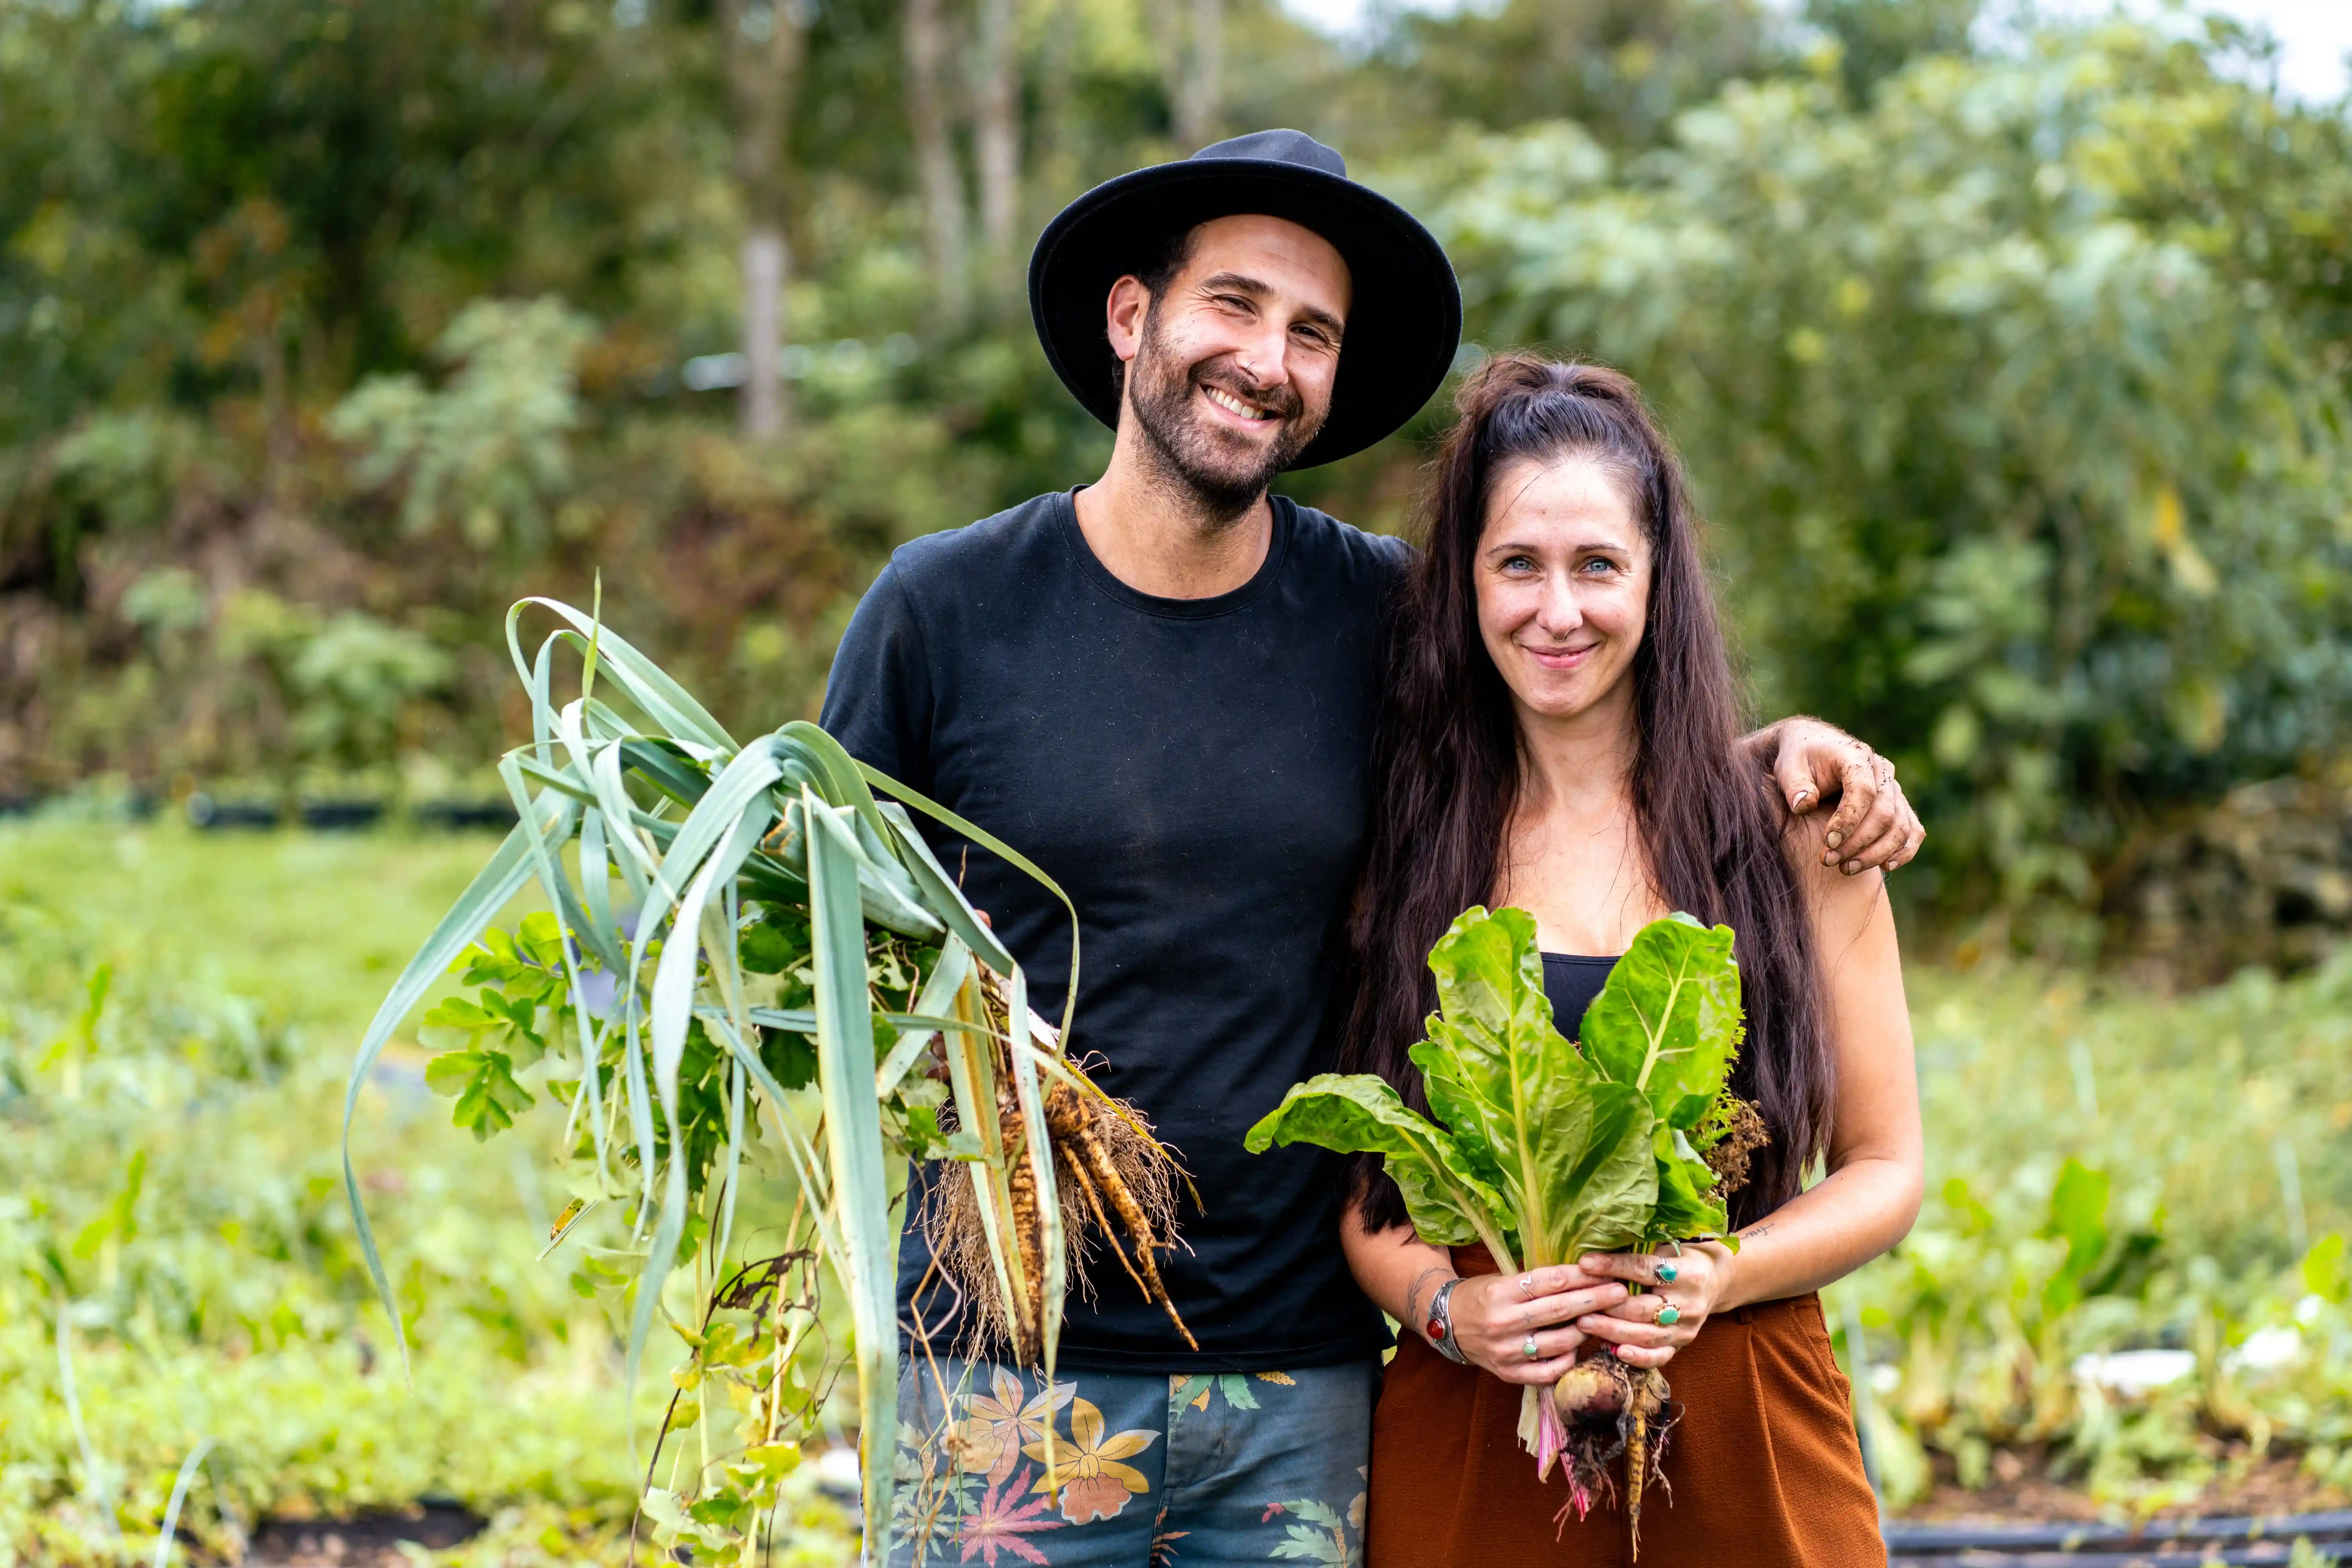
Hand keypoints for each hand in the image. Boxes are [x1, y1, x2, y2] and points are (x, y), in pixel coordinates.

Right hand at [1444, 1265, 1627, 1385]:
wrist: (1447, 1323)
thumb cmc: (1481, 1295)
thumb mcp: (1502, 1279)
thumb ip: (1537, 1282)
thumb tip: (1583, 1276)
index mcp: (1500, 1293)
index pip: (1550, 1282)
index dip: (1582, 1277)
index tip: (1606, 1274)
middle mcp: (1502, 1322)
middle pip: (1559, 1310)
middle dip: (1595, 1300)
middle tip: (1621, 1293)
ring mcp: (1506, 1351)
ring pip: (1559, 1343)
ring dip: (1585, 1330)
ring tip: (1601, 1320)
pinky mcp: (1508, 1374)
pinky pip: (1548, 1371)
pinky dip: (1567, 1360)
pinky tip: (1575, 1348)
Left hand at [1572, 1243, 1732, 1369]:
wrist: (1717, 1280)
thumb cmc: (1681, 1259)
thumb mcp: (1667, 1248)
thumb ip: (1639, 1252)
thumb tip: (1598, 1252)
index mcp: (1686, 1272)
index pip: (1644, 1269)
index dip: (1613, 1266)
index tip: (1585, 1263)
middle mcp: (1689, 1302)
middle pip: (1643, 1308)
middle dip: (1608, 1307)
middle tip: (1578, 1304)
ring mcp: (1687, 1327)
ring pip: (1646, 1335)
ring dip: (1612, 1332)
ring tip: (1584, 1323)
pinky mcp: (1682, 1343)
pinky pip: (1659, 1356)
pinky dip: (1638, 1357)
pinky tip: (1616, 1352)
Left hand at [1751, 717, 1924, 874]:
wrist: (1816, 750)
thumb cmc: (1801, 760)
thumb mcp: (1789, 768)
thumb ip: (1795, 786)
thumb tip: (1804, 805)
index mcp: (1856, 756)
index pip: (1863, 791)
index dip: (1848, 820)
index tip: (1828, 843)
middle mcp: (1881, 771)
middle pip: (1884, 813)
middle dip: (1858, 843)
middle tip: (1829, 861)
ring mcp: (1894, 789)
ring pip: (1900, 826)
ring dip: (1876, 853)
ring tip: (1846, 868)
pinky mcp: (1899, 805)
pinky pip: (1912, 830)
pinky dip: (1903, 851)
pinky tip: (1885, 867)